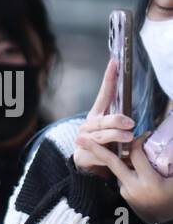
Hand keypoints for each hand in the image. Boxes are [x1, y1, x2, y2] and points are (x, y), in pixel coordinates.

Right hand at [73, 59, 133, 175]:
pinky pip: (99, 154)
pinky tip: (121, 154)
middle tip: (131, 122)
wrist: (86, 161)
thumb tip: (138, 103)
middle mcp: (88, 125)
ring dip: (115, 136)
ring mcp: (84, 140)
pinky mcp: (86, 155)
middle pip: (101, 120)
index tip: (115, 62)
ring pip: (100, 137)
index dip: (109, 78)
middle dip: (116, 120)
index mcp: (96, 114)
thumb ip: (120, 116)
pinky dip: (111, 154)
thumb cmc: (104, 141)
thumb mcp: (112, 126)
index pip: (103, 93)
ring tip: (129, 136)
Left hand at [82, 131, 172, 223]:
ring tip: (107, 144)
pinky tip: (130, 163)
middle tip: (79, 138)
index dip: (139, 141)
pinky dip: (125, 168)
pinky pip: (123, 177)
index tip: (145, 134)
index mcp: (148, 181)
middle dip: (95, 149)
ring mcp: (126, 192)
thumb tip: (168, 147)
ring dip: (114, 157)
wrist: (166, 223)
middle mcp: (132, 186)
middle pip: (112, 162)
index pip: (136, 155)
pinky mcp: (124, 196)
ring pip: (118, 169)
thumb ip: (171, 164)